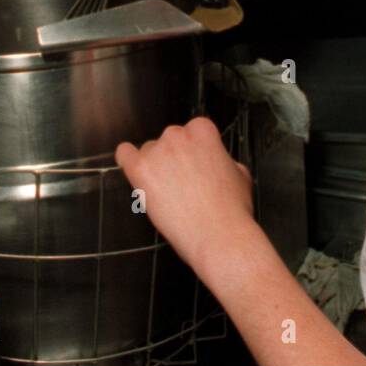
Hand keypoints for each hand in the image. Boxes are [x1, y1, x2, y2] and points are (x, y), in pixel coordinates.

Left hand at [115, 117, 254, 275]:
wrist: (219, 235)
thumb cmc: (231, 210)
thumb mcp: (240, 175)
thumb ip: (223, 160)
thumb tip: (218, 163)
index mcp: (202, 130)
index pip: (190, 133)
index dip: (193, 154)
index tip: (195, 169)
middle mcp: (178, 134)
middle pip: (168, 142)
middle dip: (173, 161)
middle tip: (183, 186)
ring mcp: (157, 150)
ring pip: (148, 152)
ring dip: (155, 168)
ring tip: (168, 195)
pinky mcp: (140, 169)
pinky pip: (124, 155)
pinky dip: (128, 162)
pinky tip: (137, 175)